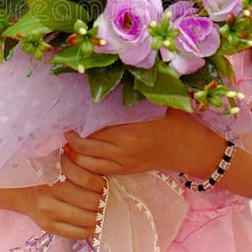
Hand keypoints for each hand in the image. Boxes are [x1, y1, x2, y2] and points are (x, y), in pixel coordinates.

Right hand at [21, 150, 105, 239]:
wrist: (21, 190)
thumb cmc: (46, 173)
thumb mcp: (60, 162)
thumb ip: (80, 165)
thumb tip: (106, 176)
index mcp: (54, 171)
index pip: (87, 179)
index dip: (101, 184)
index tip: (104, 185)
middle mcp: (49, 192)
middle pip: (89, 201)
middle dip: (103, 201)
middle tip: (106, 200)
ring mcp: (47, 211)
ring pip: (85, 219)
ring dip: (99, 217)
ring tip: (101, 212)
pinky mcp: (47, 226)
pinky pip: (76, 233)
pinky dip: (89, 230)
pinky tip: (92, 224)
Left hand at [63, 109, 199, 176]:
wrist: (189, 147)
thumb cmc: (173, 120)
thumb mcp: (153, 103)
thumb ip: (130, 96)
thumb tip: (105, 80)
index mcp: (130, 132)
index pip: (94, 131)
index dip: (76, 128)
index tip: (66, 118)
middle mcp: (124, 151)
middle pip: (85, 150)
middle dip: (69, 142)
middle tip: (61, 130)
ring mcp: (124, 164)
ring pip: (88, 165)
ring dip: (73, 156)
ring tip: (65, 144)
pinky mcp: (126, 172)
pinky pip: (98, 172)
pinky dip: (84, 165)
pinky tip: (77, 156)